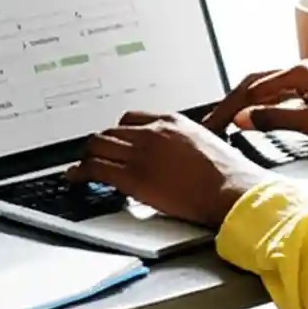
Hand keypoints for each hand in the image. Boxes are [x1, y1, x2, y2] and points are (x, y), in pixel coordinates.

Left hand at [68, 111, 271, 227]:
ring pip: (99, 146)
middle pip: (112, 131)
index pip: (132, 118)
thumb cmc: (228, 173)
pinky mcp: (134, 178)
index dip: (119, 131)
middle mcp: (153, 132)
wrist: (231, 190)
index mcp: (172, 121)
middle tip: (95, 154)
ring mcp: (141, 154)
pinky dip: (81, 172)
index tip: (116, 140)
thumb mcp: (207, 142)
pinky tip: (75, 177)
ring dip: (88, 155)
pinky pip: (97, 169)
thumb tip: (180, 153)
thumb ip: (186, 141)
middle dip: (101, 143)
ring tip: (83, 165)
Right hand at [203, 60, 307, 146]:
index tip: (210, 125)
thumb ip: (274, 119)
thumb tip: (241, 117)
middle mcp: (300, 71)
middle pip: (254, 84)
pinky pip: (278, 96)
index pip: (250, 87)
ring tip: (223, 121)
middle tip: (209, 124)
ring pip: (265, 89)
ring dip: (244, 104)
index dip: (227, 107)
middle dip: (230, 103)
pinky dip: (261, 107)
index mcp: (298, 72)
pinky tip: (253, 117)